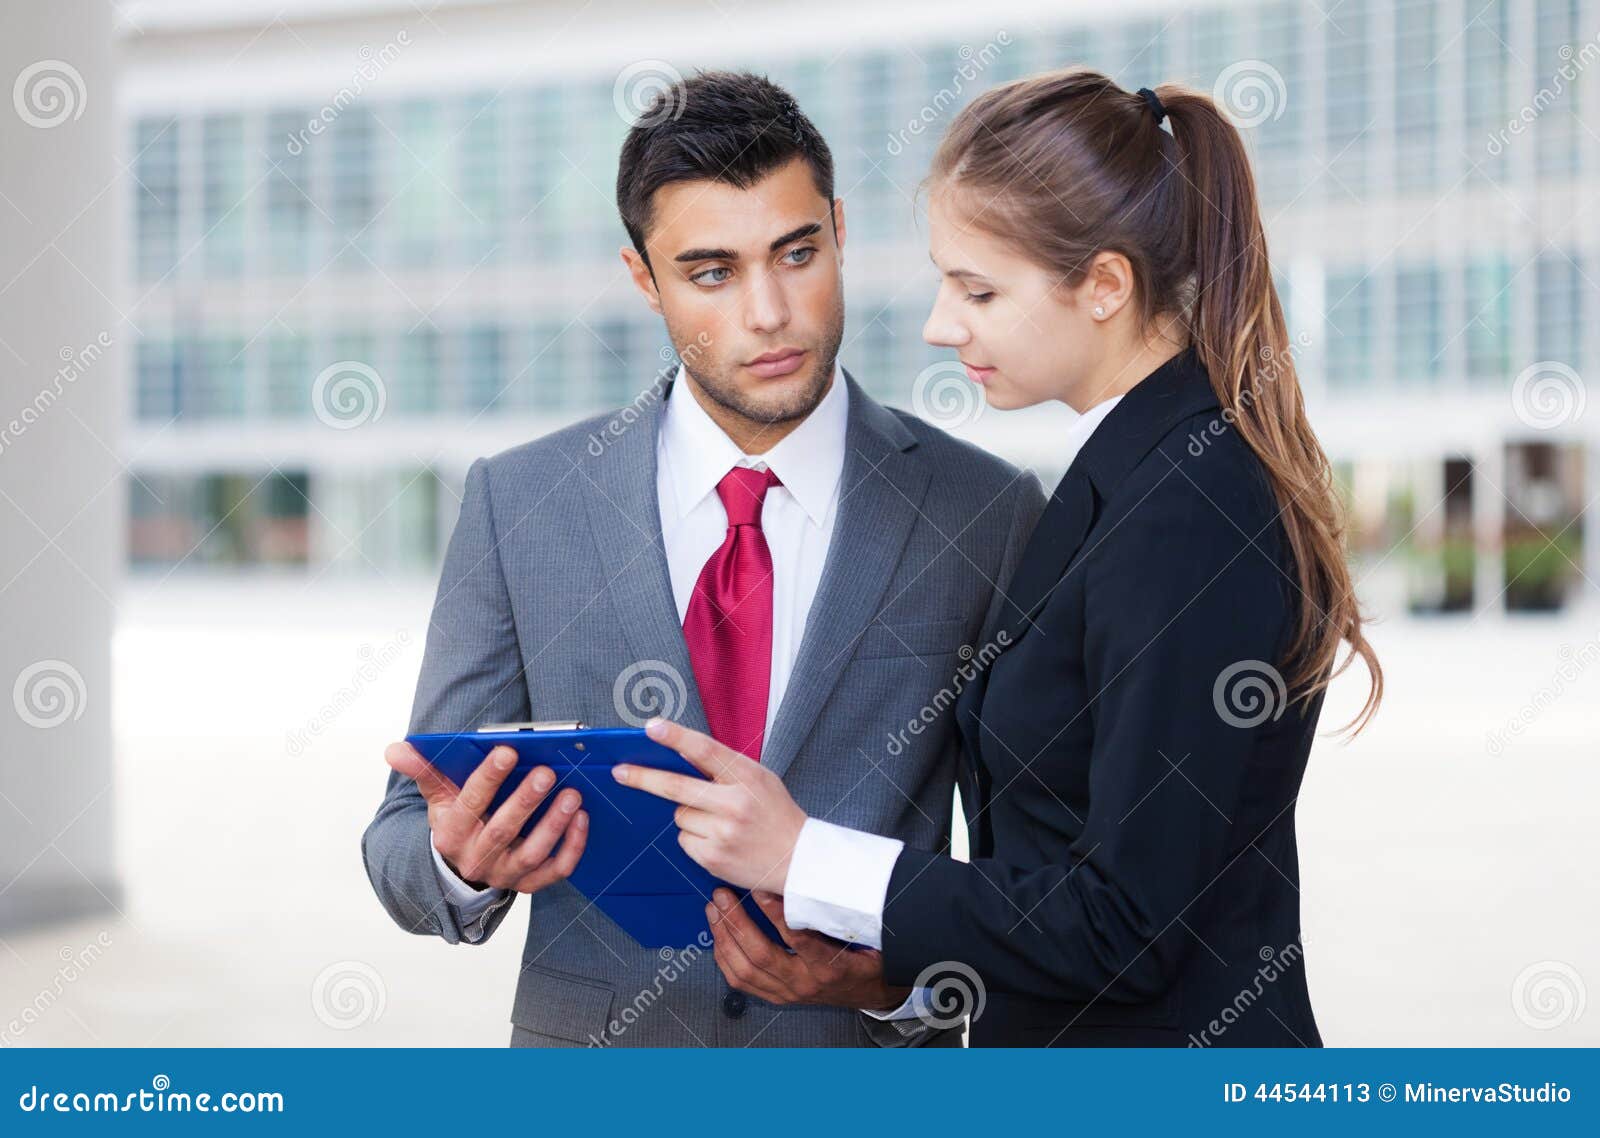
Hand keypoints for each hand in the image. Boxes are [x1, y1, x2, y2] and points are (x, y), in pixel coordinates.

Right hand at [384, 741, 587, 893]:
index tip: (507, 750)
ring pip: (531, 853)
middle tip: (546, 772)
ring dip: (553, 825)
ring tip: (573, 795)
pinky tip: (582, 820)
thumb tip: (394, 749)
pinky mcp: (529, 883)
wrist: (461, 867)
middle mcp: (476, 858)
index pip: (468, 804)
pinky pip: (554, 871)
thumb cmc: (457, 820)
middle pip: (502, 830)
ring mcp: (504, 874)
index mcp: (450, 833)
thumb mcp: (438, 797)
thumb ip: (423, 770)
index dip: (488, 778)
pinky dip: (572, 848)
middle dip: (525, 801)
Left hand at [611, 718, 804, 892]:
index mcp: (747, 777)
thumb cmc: (775, 813)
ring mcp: (722, 834)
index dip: (676, 736)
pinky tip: (717, 840)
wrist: (798, 859)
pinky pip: (683, 840)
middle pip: (676, 787)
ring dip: (688, 815)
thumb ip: (725, 767)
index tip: (652, 727)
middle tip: (619, 772)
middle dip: (643, 778)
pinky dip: (693, 838)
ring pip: (679, 815)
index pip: (705, 751)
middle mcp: (734, 805)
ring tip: (719, 823)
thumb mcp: (759, 779)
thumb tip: (679, 752)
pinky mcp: (713, 858)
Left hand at [705, 888, 909, 1010]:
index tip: (760, 888)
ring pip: (744, 970)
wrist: (871, 993)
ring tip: (714, 911)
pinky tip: (718, 936)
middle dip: (736, 922)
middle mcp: (805, 983)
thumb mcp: (864, 936)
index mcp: (830, 966)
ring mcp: (787, 993)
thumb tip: (811, 879)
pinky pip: (741, 982)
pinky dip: (725, 958)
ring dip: (725, 938)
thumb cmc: (867, 959)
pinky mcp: (776, 998)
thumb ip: (837, 914)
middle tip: (722, 895)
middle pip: (761, 955)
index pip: (798, 939)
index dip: (776, 913)